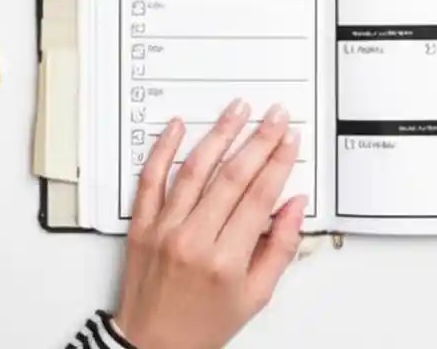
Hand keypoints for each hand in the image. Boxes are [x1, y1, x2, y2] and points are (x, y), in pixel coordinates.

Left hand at [115, 100, 306, 348]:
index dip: (278, 163)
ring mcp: (164, 229)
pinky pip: (150, 180)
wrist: (153, 344)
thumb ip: (281, 248)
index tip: (289, 140)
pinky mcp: (141, 226)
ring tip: (237, 110)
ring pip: (194, 170)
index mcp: (226, 260)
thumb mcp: (256, 296)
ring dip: (218, 134)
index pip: (259, 197)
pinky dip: (162, 150)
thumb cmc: (204, 323)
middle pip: (232, 177)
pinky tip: (176, 127)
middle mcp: (193, 239)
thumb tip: (295, 205)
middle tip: (274, 116)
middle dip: (258, 140)